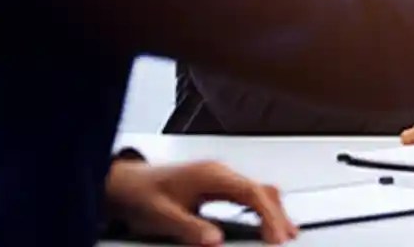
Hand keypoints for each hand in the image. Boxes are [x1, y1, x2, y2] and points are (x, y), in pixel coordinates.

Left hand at [104, 159, 295, 245]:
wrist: (125, 184)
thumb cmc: (141, 195)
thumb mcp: (162, 217)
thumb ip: (190, 228)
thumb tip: (215, 240)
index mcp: (211, 175)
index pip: (252, 192)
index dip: (269, 214)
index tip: (276, 236)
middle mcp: (219, 173)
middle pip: (261, 190)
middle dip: (278, 214)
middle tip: (288, 238)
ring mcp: (220, 178)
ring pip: (258, 191)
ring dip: (273, 211)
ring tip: (284, 234)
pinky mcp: (217, 187)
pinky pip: (248, 196)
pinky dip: (262, 210)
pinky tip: (267, 224)